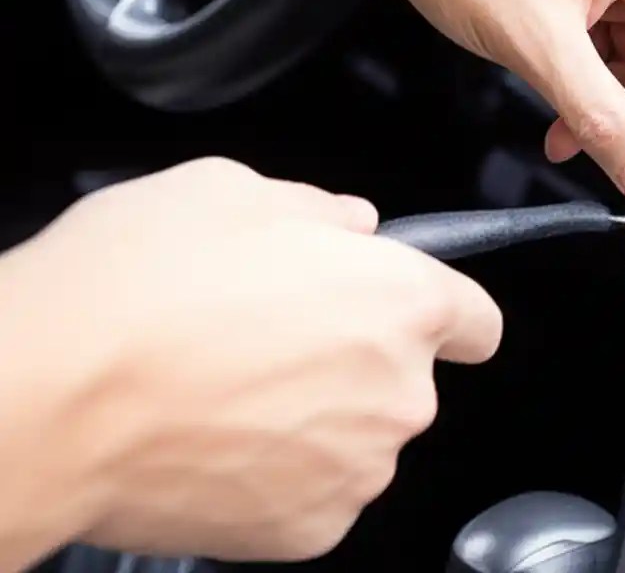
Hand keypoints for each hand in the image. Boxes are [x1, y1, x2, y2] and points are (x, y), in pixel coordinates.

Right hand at [0, 158, 500, 563]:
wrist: (50, 401)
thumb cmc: (133, 291)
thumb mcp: (229, 193)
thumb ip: (318, 211)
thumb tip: (350, 225)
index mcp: (401, 301)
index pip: (476, 320)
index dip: (445, 314)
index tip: (419, 320)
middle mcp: (400, 391)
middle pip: (406, 379)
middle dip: (355, 360)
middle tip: (269, 340)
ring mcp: (359, 468)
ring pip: (359, 437)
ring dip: (317, 419)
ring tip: (227, 389)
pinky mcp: (313, 528)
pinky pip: (317, 491)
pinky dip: (281, 474)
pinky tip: (218, 440)